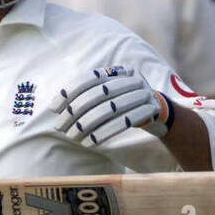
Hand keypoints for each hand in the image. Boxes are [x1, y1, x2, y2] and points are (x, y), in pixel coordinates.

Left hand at [51, 67, 169, 146]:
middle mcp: (131, 79)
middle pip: (98, 94)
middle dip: (76, 112)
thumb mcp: (109, 96)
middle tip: (60, 127)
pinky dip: (105, 132)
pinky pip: (125, 122)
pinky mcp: (150, 110)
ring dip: (88, 125)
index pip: (89, 79)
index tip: (54, 108)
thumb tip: (57, 107)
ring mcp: (143, 93)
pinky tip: (91, 142)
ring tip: (73, 137)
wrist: (159, 113)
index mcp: (117, 72)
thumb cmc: (125, 106)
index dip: (69, 92)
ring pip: (110, 109)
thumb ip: (89, 97)